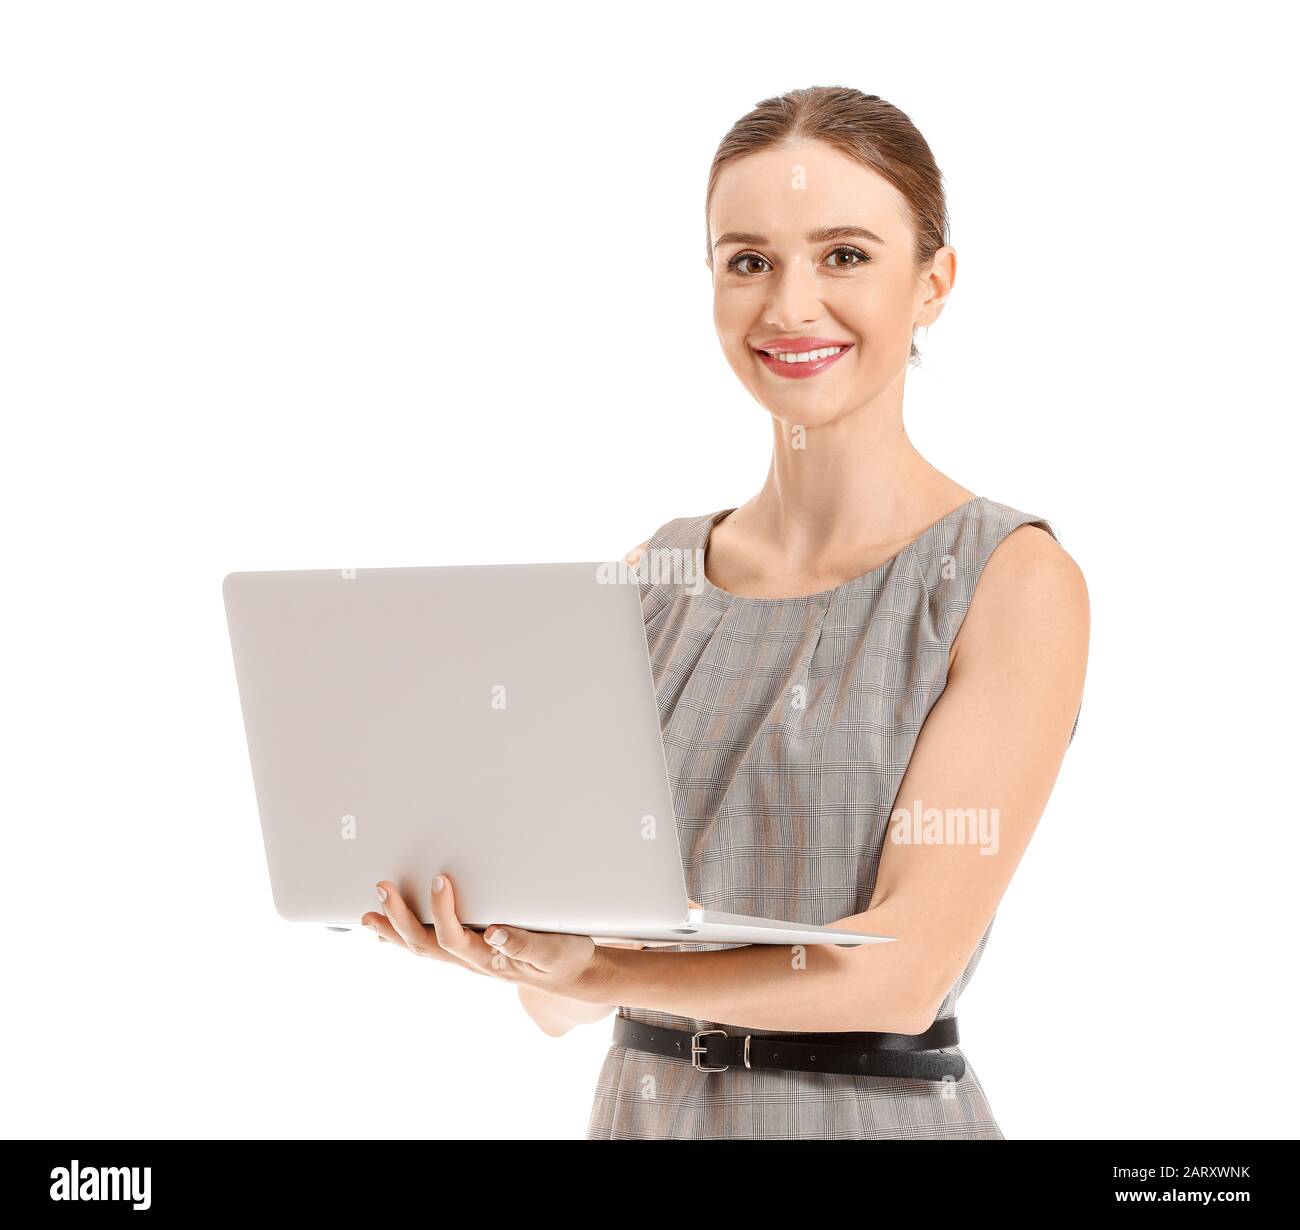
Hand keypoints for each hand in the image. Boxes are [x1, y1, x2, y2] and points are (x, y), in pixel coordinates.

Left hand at [361, 873, 610, 1001]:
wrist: (572, 975)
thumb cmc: (563, 958)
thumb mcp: (553, 950)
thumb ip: (524, 944)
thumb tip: (493, 932)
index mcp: (489, 958)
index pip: (454, 937)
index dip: (442, 910)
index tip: (439, 878)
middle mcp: (472, 960)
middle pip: (425, 945)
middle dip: (400, 918)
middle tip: (382, 889)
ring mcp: (468, 958)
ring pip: (422, 947)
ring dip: (394, 930)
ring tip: (368, 916)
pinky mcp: (470, 951)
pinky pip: (430, 947)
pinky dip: (405, 938)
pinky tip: (391, 932)